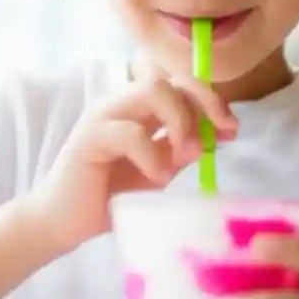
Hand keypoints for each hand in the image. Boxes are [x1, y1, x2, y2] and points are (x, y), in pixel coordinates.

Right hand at [34, 76, 236, 251]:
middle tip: (221, 135)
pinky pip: (131, 133)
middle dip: (205, 101)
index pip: (179, 81)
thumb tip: (218, 134)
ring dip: (181, 120)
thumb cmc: (111, 193)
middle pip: (171, 77)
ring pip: (152, 89)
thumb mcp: (159, 168)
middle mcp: (122, 101)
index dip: (210, 98)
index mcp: (139, 106)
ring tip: (187, 155)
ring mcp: (104, 115)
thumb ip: (184, 148)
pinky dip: (153, 155)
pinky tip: (159, 177)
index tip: (231, 129)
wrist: (66, 221)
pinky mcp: (89, 137)